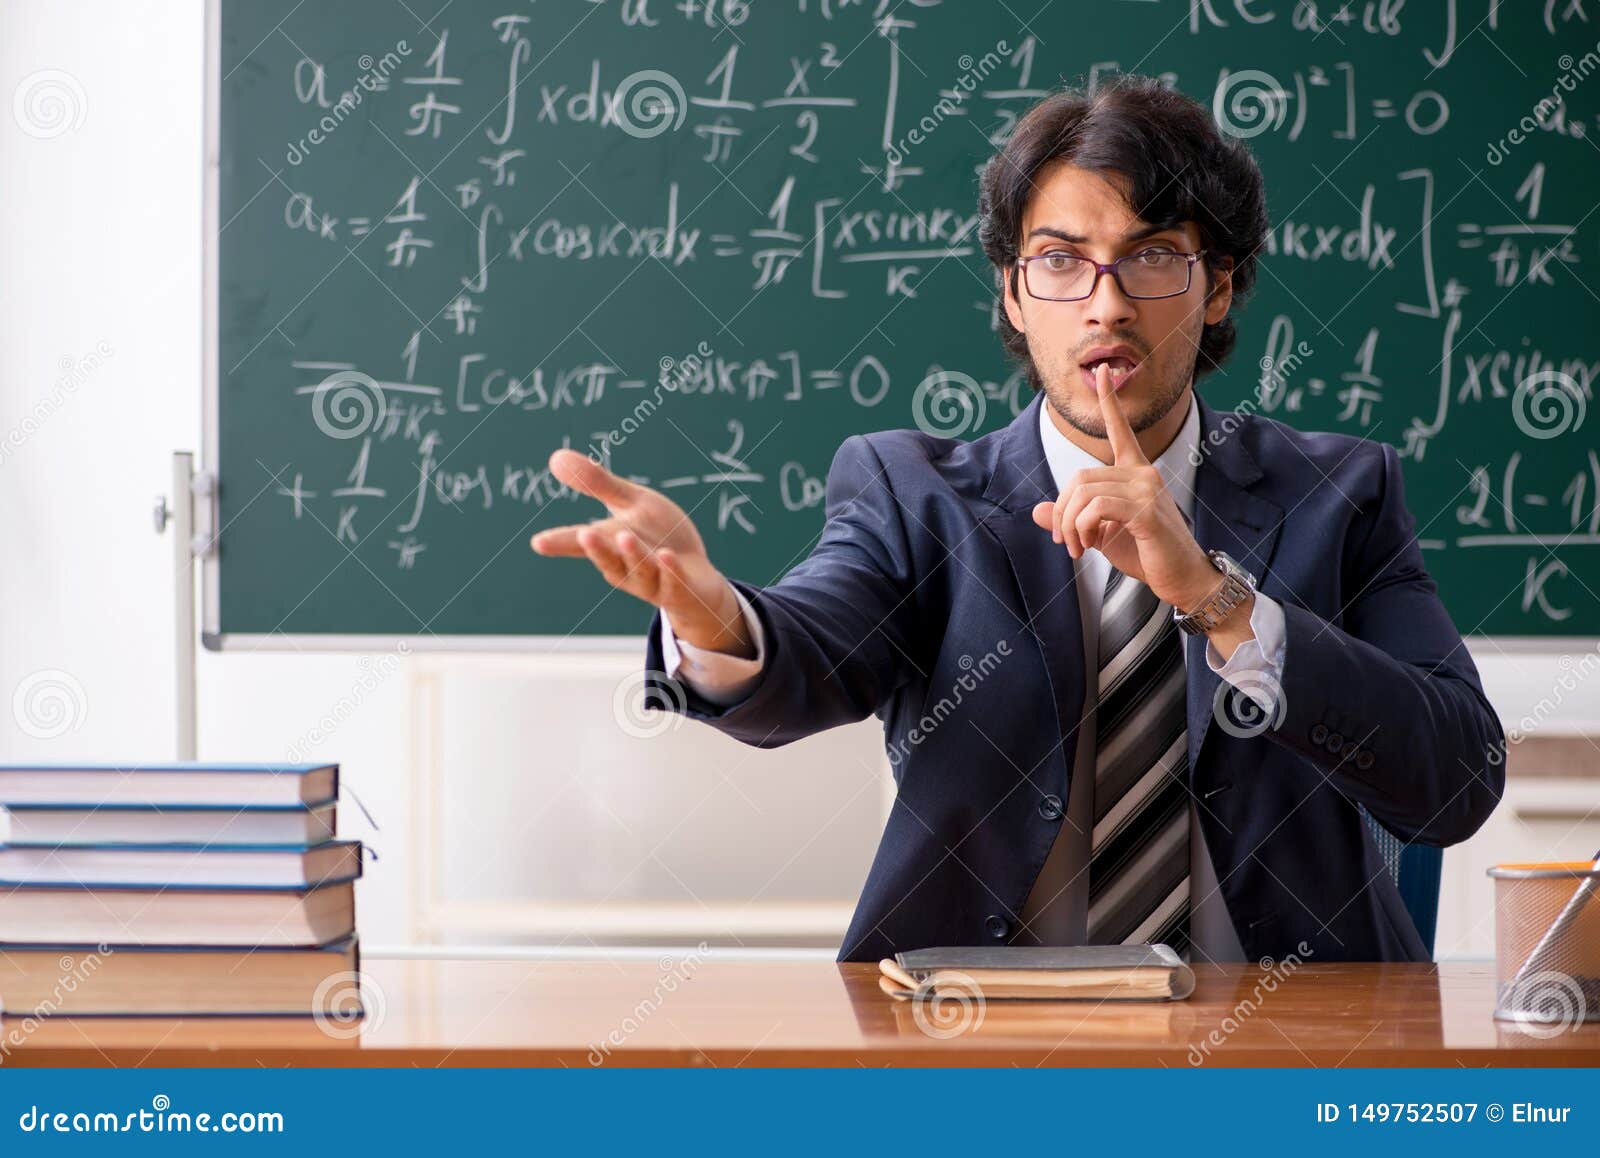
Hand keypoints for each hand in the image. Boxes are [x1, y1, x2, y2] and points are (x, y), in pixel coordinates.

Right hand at [530, 450, 754, 656]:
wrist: (698, 579)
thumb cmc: (658, 536)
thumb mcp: (631, 504)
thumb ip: (597, 483)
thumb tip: (555, 457)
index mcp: (610, 545)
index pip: (581, 544)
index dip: (561, 542)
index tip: (538, 541)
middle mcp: (626, 567)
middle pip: (610, 558)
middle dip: (598, 548)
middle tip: (584, 533)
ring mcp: (653, 581)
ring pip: (641, 569)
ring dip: (634, 555)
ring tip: (624, 538)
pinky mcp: (681, 588)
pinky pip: (675, 581)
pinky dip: (671, 569)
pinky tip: (668, 555)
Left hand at [1030, 363, 1219, 612]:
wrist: (1182, 579)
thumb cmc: (1146, 554)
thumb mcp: (1100, 535)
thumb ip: (1072, 519)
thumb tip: (1037, 510)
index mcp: (1135, 473)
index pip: (1120, 431)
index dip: (1109, 402)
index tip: (1102, 372)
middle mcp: (1143, 474)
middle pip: (1080, 477)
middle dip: (1063, 512)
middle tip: (1067, 542)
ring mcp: (1147, 490)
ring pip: (1085, 492)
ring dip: (1071, 525)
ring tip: (1079, 547)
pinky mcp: (1146, 511)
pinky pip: (1097, 508)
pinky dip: (1083, 529)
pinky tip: (1090, 546)